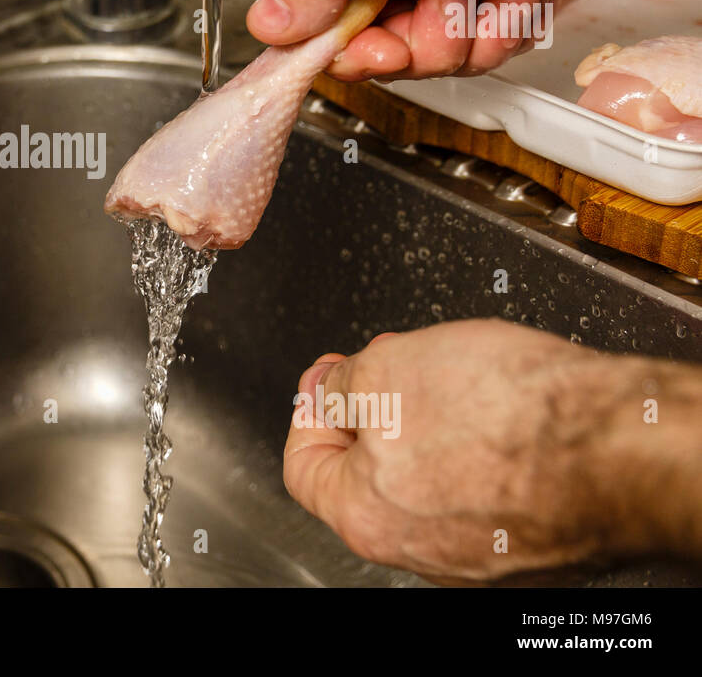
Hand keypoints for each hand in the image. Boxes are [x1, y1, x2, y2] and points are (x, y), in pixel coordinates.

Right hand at [247, 0, 701, 80]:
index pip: (316, 11)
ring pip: (433, 52)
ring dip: (471, 35)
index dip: (343, 44)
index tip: (374, 49)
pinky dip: (508, 30)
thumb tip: (265, 21)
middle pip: (377, 42)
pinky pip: (482, 47)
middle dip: (420, 41)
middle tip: (445, 15)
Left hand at [282, 319, 701, 584]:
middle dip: (376, 410)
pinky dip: (484, 452)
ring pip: (432, 484)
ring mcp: (482, 558)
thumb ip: (340, 385)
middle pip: (370, 476)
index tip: (326, 379)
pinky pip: (488, 495)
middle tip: (393, 366)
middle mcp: (421, 553)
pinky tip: (503, 414)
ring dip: (430, 427)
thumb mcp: (386, 368)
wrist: (620, 441)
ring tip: (456, 381)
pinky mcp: (533, 548)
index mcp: (365, 517)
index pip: (304, 467)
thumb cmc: (512, 413)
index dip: (310, 409)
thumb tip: (328, 391)